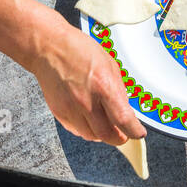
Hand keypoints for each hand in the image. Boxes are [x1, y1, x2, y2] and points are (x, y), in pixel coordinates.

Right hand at [28, 19, 146, 146]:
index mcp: (102, 85)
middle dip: (119, 138)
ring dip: (101, 134)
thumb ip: (118, 89)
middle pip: (107, 135)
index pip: (123, 120)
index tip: (138, 133)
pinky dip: (86, 129)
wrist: (48, 48)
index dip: (134, 131)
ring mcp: (70, 108)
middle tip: (123, 134)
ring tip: (105, 124)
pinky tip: (89, 118)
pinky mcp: (59, 112)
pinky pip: (76, 130)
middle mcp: (86, 101)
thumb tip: (125, 109)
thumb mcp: (109, 64)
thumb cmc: (77, 49)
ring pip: (91, 136)